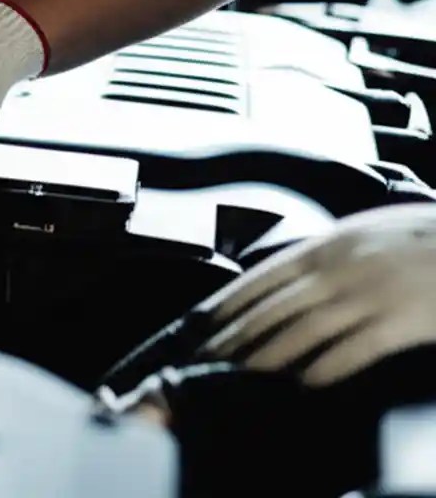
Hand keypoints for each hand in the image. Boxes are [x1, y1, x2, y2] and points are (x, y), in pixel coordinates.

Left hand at [200, 204, 435, 385]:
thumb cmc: (425, 237)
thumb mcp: (368, 231)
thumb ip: (328, 253)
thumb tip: (286, 279)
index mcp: (331, 243)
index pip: (263, 275)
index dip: (228, 303)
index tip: (201, 326)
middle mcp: (344, 266)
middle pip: (275, 306)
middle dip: (236, 336)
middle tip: (208, 361)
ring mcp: (375, 292)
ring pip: (306, 328)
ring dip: (268, 355)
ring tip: (242, 376)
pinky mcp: (406, 318)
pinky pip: (358, 346)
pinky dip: (328, 365)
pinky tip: (306, 384)